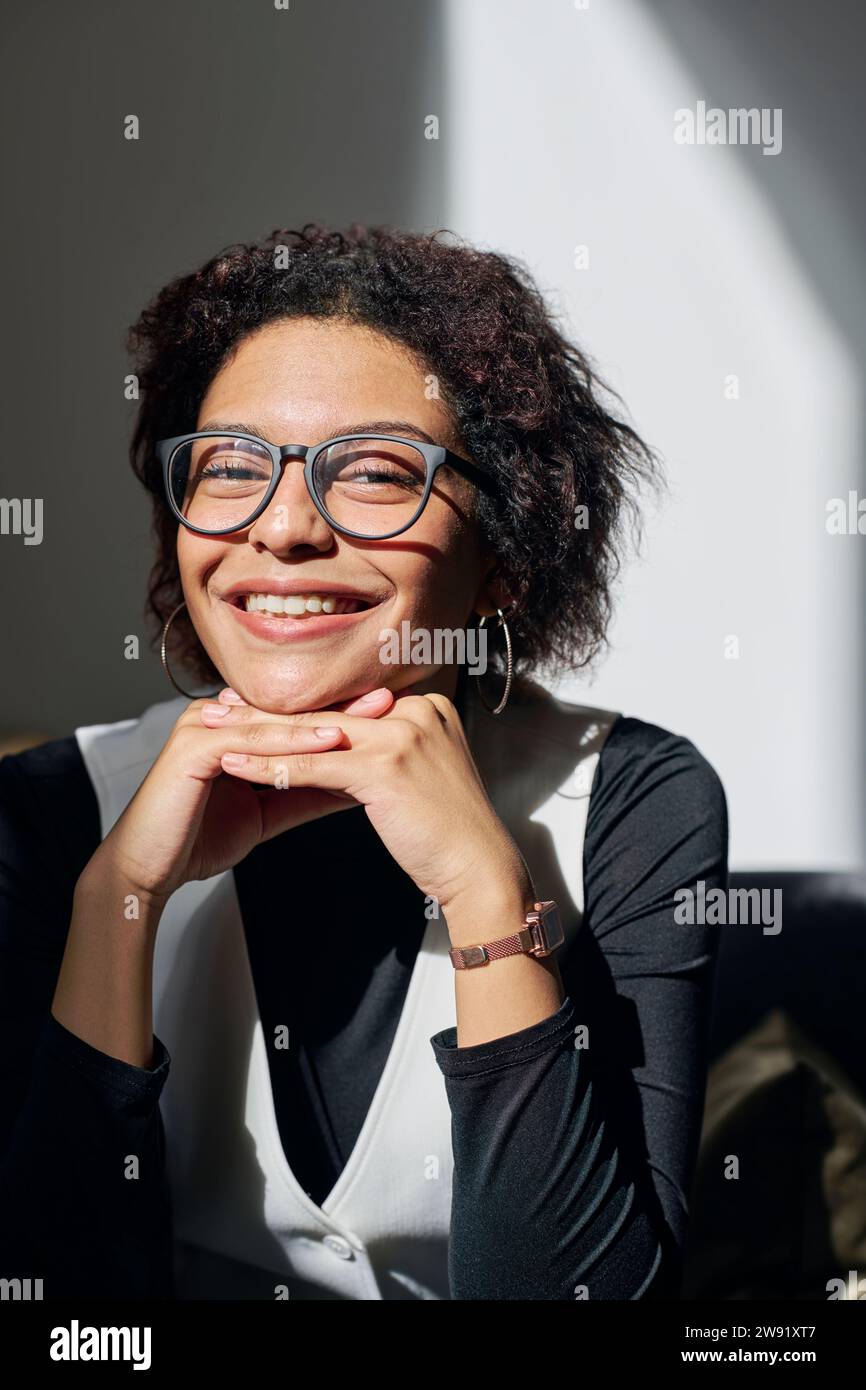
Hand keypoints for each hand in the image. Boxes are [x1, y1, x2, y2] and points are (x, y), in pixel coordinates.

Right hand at [78, 685, 394, 908]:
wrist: (149, 869)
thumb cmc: (199, 838)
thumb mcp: (268, 811)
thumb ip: (306, 792)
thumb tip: (356, 786)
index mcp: (233, 727)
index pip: (294, 716)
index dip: (342, 713)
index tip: (390, 713)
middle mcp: (218, 717)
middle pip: (289, 710)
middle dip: (342, 706)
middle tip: (391, 700)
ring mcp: (203, 725)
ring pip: (276, 721)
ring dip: (327, 718)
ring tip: (373, 715)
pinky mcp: (194, 745)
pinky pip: (254, 740)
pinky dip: (294, 741)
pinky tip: (331, 740)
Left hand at [200, 689, 534, 918]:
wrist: (480, 868)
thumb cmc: (450, 832)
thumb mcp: (415, 774)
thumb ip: (381, 751)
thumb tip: (334, 745)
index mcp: (424, 706)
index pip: (346, 701)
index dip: (298, 705)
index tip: (255, 703)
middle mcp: (415, 710)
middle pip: (326, 710)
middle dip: (268, 710)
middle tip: (223, 707)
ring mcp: (402, 734)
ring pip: (313, 733)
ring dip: (256, 733)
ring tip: (215, 732)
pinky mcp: (385, 767)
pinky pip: (314, 766)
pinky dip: (270, 766)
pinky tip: (237, 765)